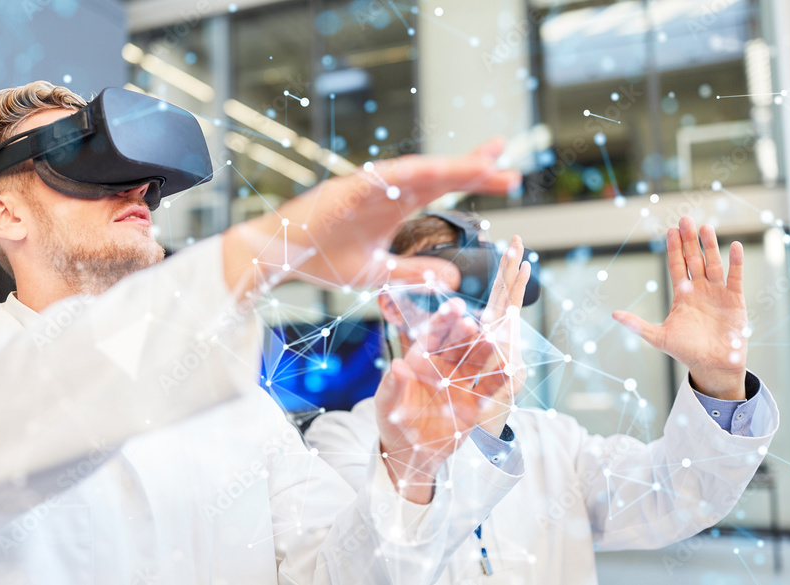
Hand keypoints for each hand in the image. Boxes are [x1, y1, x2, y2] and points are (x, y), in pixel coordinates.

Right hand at [221, 139, 520, 297]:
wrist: (279, 257)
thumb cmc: (323, 259)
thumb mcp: (378, 273)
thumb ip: (414, 273)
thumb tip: (455, 279)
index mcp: (394, 206)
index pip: (443, 186)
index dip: (475, 177)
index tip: (508, 174)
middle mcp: (385, 191)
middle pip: (438, 173)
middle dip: (474, 169)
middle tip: (510, 167)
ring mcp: (366, 188)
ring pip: (414, 173)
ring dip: (449, 168)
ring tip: (483, 166)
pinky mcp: (344, 191)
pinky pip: (377, 181)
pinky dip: (404, 176)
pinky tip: (431, 171)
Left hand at [374, 237, 530, 503]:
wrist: (409, 450)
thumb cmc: (393, 420)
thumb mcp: (387, 403)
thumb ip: (393, 384)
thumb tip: (396, 365)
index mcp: (420, 358)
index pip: (433, 335)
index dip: (443, 320)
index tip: (455, 306)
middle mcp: (443, 366)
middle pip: (457, 344)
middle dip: (464, 332)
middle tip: (472, 323)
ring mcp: (460, 382)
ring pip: (475, 362)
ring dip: (484, 351)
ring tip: (493, 340)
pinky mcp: (473, 403)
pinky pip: (487, 388)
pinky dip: (498, 380)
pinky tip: (508, 369)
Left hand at [613, 217, 746, 399]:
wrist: (712, 365)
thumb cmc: (685, 351)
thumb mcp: (658, 337)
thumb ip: (637, 324)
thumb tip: (614, 314)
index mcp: (681, 296)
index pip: (676, 266)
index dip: (674, 249)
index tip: (670, 230)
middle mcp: (699, 290)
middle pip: (693, 260)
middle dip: (689, 241)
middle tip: (686, 219)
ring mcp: (717, 293)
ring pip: (713, 264)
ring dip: (709, 246)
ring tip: (706, 227)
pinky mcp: (735, 300)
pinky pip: (735, 277)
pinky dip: (735, 262)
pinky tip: (734, 246)